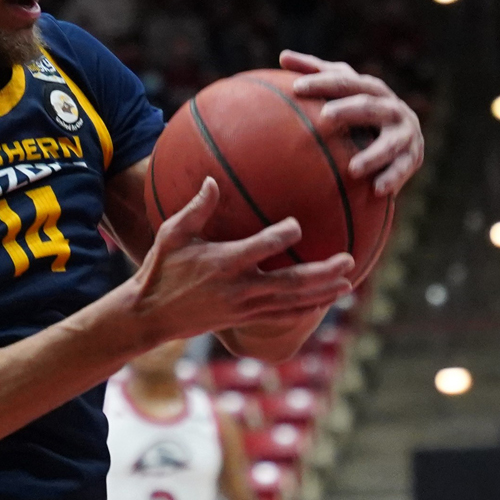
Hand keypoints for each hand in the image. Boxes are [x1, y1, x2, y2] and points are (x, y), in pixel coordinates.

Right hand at [124, 178, 353, 345]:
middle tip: (348, 260)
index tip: (298, 224)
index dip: (284, 235)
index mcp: (223, 262)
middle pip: (290, 281)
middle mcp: (239, 287)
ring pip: (292, 301)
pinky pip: (282, 316)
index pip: (263, 247)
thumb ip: (196, 208)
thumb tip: (211, 179)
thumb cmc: (160, 269)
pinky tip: (324, 302)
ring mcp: (244, 307)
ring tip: (349, 283)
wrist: (150, 314)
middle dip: (322, 272)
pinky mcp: (244, 319)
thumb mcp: (172, 234)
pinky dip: (305, 310)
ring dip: (322, 293)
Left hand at [281, 50, 423, 194]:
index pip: (345, 81)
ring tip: (353, 169)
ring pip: (389, 144)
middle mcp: (390, 107)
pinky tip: (377, 189)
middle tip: (326, 117)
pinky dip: (392, 179)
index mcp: (371, 88)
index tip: (297, 88)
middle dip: (349, 110)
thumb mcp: (344, 89)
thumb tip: (283, 55)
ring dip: (373, 155)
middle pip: (369, 106)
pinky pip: (402, 169)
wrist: (404, 134)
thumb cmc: (362, 109)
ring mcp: (404, 133)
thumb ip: (317, 72)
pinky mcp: (412, 157)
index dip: (322, 82)